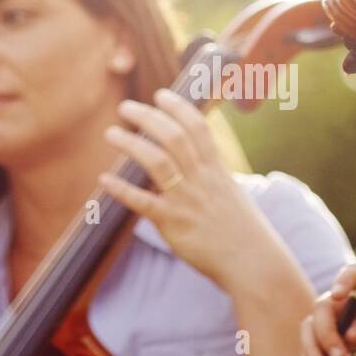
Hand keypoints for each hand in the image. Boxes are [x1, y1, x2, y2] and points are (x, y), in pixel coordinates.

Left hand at [98, 88, 270, 287]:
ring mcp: (187, 200)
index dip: (178, 107)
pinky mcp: (174, 224)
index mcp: (216, 169)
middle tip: (126, 107)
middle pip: (173, 136)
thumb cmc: (241, 230)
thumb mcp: (230, 193)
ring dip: (131, 144)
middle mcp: (201, 179)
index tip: (160, 94)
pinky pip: (144, 202)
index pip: (197, 127)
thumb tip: (193, 165)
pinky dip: (122, 189)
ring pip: (157, 161)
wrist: (252, 261)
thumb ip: (210, 177)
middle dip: (148, 117)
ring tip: (111, 133)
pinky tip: (103, 180)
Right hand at [299, 261, 355, 355]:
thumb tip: (350, 336)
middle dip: (326, 335)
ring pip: (312, 331)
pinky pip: (315, 350)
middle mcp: (345, 300)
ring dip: (313, 352)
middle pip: (323, 311)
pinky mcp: (334, 341)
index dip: (341, 282)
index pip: (349, 274)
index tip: (339, 296)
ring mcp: (337, 320)